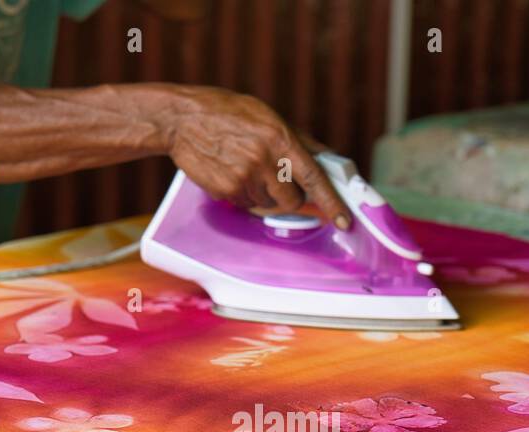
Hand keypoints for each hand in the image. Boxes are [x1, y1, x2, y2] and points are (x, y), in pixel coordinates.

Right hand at [159, 86, 350, 228]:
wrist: (182, 119)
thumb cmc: (227, 113)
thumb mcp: (268, 116)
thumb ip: (300, 139)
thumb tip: (328, 159)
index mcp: (280, 137)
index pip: (315, 177)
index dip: (333, 202)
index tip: (345, 221)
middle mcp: (265, 160)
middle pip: (293, 200)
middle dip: (290, 195)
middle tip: (276, 178)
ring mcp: (245, 177)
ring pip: (268, 204)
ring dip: (263, 193)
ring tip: (245, 167)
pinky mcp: (227, 191)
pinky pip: (246, 205)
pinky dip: (243, 194)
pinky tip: (231, 171)